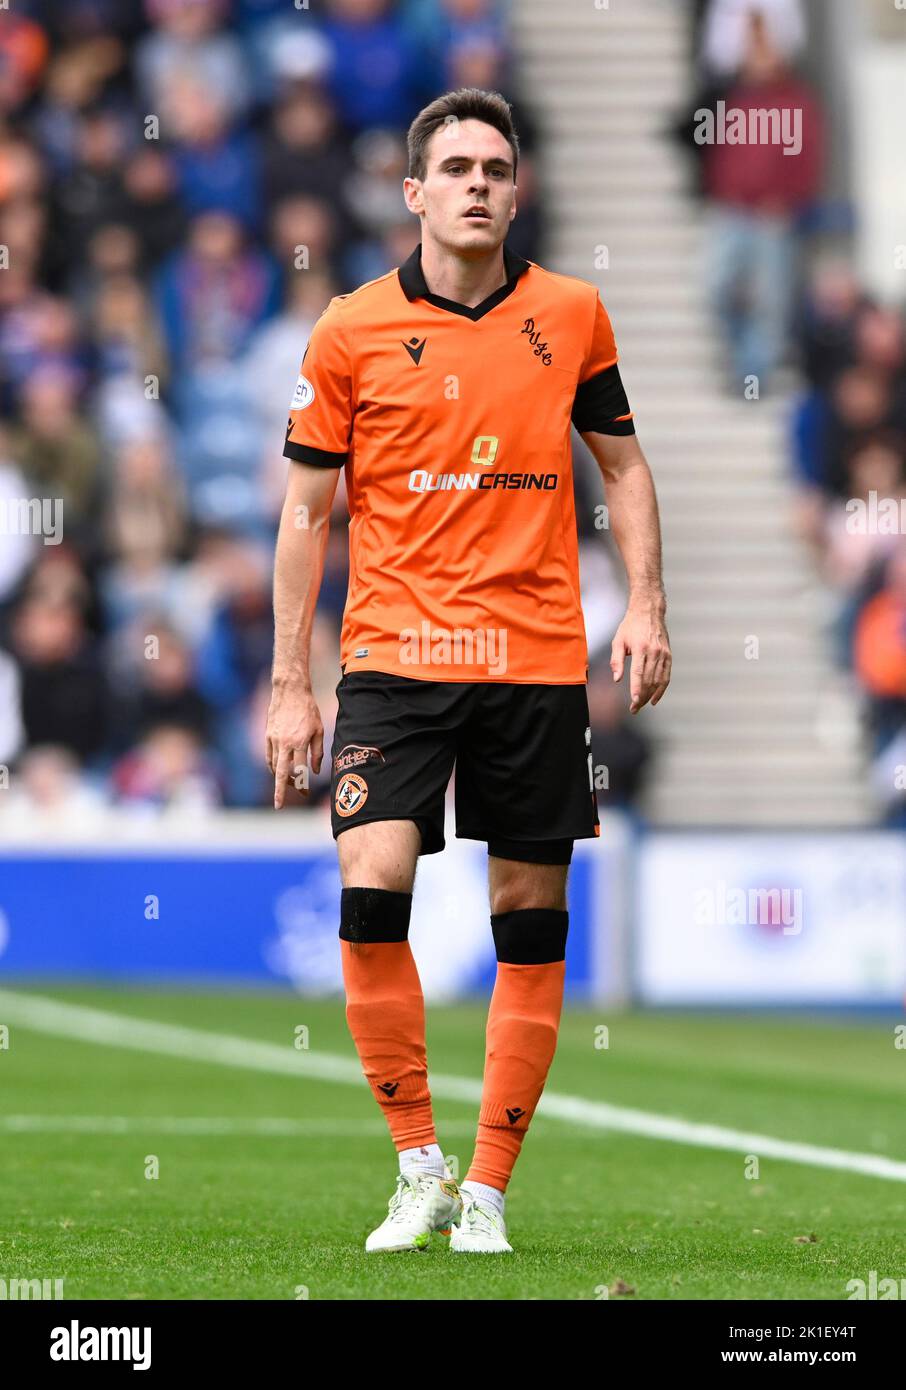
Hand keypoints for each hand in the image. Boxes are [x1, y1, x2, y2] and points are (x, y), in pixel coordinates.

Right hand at [265, 685, 323, 808]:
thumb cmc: (308, 709)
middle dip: (280, 791)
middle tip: (279, 806)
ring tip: (287, 784)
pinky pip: (268, 756)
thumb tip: (316, 771)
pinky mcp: (267, 735)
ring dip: (279, 778)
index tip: (305, 793)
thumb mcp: (319, 730)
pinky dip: (271, 766)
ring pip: (273, 765)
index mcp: (299, 742)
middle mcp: (284, 743)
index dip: (302, 784)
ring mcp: (273, 739)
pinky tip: (276, 771)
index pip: (300, 770)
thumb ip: (318, 751)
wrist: (289, 690)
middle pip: (280, 773)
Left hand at [611, 603, 671, 712]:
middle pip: (649, 680)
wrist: (649, 611)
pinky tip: (654, 699)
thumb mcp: (618, 640)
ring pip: (658, 681)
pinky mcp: (669, 656)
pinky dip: (661, 689)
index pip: (639, 673)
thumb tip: (617, 680)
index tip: (634, 701)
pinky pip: (666, 676)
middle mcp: (654, 652)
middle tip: (634, 709)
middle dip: (642, 697)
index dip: (637, 689)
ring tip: (641, 705)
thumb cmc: (630, 626)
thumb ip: (616, 661)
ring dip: (650, 696)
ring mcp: (664, 654)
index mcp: (640, 648)